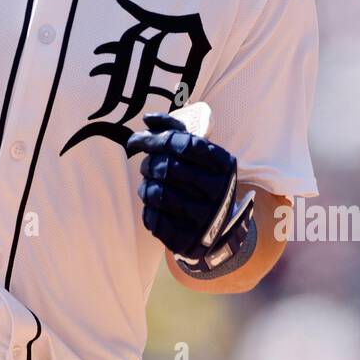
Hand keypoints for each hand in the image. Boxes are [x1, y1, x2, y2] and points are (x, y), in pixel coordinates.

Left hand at [126, 110, 254, 270]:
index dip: (153, 140)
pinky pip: (154, 219)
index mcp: (223, 164)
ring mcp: (204, 219)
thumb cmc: (202, 181)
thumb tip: (147, 120)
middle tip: (146, 166)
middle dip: (148, 164)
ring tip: (149, 185)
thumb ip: (175, 132)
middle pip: (167, 168)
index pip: (181, 144)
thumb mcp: (200, 154)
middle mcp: (218, 191)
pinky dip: (148, 210)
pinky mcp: (188, 240)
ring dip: (146, 187)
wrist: (219, 228)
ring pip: (157, 194)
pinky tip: (154, 206)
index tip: (136, 141)